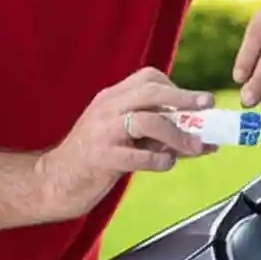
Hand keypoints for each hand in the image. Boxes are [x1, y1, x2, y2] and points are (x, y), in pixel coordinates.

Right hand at [34, 67, 213, 219]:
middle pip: (151, 91)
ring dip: (178, 135)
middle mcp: (107, 108)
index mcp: (112, 97)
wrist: (53, 181)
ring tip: (196, 147)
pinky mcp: (101, 158)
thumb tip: (200, 136)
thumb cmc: (93, 158)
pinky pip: (138, 156)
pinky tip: (166, 164)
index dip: (175, 87)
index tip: (195, 103)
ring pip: (148, 121)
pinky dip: (159, 160)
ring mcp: (103, 132)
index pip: (148, 77)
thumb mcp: (120, 134)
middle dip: (185, 97)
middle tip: (208, 105)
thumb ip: (154, 131)